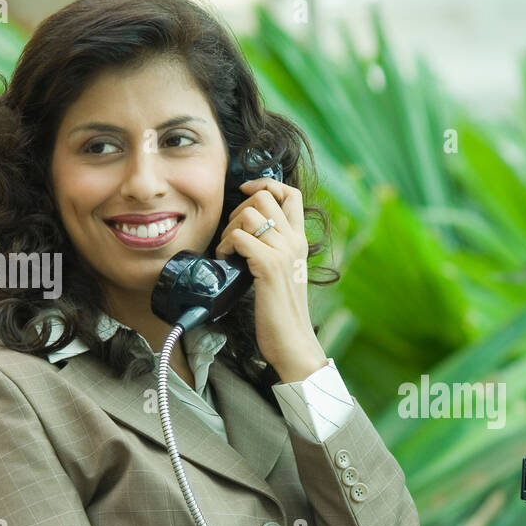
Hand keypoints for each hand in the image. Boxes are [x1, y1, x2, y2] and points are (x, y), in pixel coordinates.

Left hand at [215, 178, 326, 381]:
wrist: (293, 342)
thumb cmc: (282, 313)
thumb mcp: (283, 273)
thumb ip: (273, 250)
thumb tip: (246, 234)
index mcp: (300, 241)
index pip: (291, 193)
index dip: (266, 183)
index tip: (246, 193)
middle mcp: (295, 241)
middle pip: (265, 196)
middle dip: (239, 209)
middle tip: (232, 235)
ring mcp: (283, 252)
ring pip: (249, 213)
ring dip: (229, 229)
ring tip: (227, 251)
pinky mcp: (268, 266)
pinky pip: (239, 237)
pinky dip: (225, 246)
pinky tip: (226, 261)